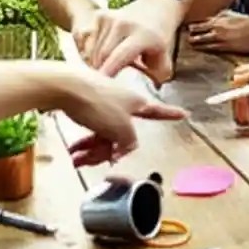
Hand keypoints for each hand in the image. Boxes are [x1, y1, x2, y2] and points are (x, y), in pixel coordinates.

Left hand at [60, 67, 187, 165]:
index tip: (184, 114)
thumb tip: (124, 148)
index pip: (158, 111)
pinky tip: (74, 152)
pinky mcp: (87, 104)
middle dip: (106, 151)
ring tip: (76, 160)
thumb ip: (129, 142)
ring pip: (104, 134)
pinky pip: (91, 129)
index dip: (171, 114)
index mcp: (136, 103)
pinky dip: (83, 143)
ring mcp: (105, 102)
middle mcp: (123, 102)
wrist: (64, 86)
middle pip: (122, 134)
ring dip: (90, 151)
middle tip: (90, 162)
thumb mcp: (120, 129)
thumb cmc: (95, 102)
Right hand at [74, 0, 180, 84]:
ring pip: (93, 50)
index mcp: (142, 35)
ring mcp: (109, 17)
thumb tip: (142, 97)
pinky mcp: (99, 16)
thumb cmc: (158, 40)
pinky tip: (101, 58)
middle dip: (100, 72)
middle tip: (103, 87)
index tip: (102, 89)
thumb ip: (155, 78)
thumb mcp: (164, 59)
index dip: (108, 73)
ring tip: (105, 72)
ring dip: (95, 64)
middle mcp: (123, 23)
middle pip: (102, 55)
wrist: (155, 9)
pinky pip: (88, 42)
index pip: (120, 56)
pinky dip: (91, 54)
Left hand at [187, 11, 248, 54]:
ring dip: (194, 42)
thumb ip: (223, 16)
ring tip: (189, 43)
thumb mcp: (236, 16)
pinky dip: (203, 48)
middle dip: (191, 33)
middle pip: (198, 29)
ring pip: (202, 40)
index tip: (186, 26)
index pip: (201, 20)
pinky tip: (199, 49)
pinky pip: (210, 48)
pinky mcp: (227, 47)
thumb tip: (213, 18)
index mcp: (222, 17)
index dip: (193, 23)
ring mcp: (222, 37)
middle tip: (184, 35)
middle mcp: (220, 25)